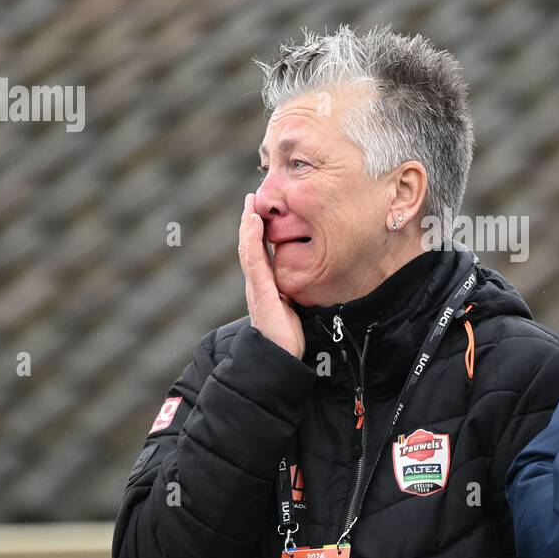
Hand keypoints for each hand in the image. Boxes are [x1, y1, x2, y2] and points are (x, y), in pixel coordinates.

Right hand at [238, 192, 304, 357]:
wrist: (279, 358)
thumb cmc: (289, 336)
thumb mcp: (294, 307)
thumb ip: (295, 292)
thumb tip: (310, 278)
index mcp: (264, 286)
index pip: (259, 253)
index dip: (258, 232)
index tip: (261, 211)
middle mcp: (256, 283)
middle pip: (249, 246)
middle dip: (250, 222)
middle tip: (251, 199)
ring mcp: (256, 287)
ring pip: (248, 249)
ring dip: (248, 225)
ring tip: (250, 204)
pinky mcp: (260, 291)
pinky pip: (254, 261)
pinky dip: (252, 240)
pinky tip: (254, 223)